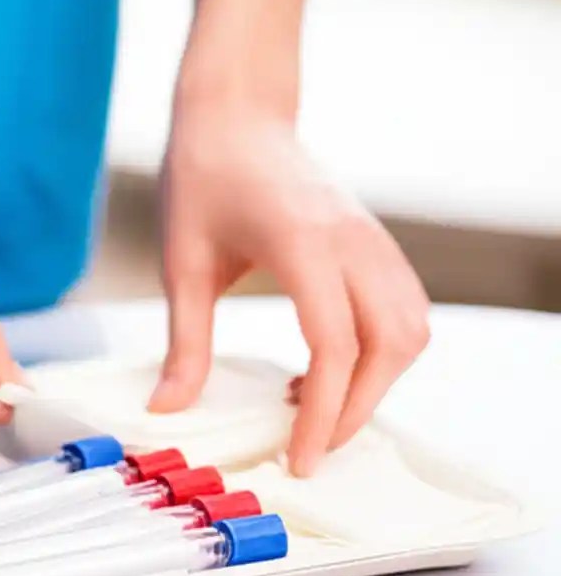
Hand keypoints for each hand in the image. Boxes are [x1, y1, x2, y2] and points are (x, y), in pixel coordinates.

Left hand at [147, 105, 430, 476]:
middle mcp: (352, 241)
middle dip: (358, 409)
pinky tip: (328, 368)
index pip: (335, 345)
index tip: (298, 459)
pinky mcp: (375, 242)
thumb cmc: (201, 180)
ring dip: (376, 382)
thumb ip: (184, 342)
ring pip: (409, 330)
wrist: (235, 116)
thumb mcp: (180, 264)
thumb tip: (166, 408)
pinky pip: (404, 309)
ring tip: (315, 408)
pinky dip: (382, 352)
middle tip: (309, 448)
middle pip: (389, 346)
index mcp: (302, 243)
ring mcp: (372, 238)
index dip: (324, 412)